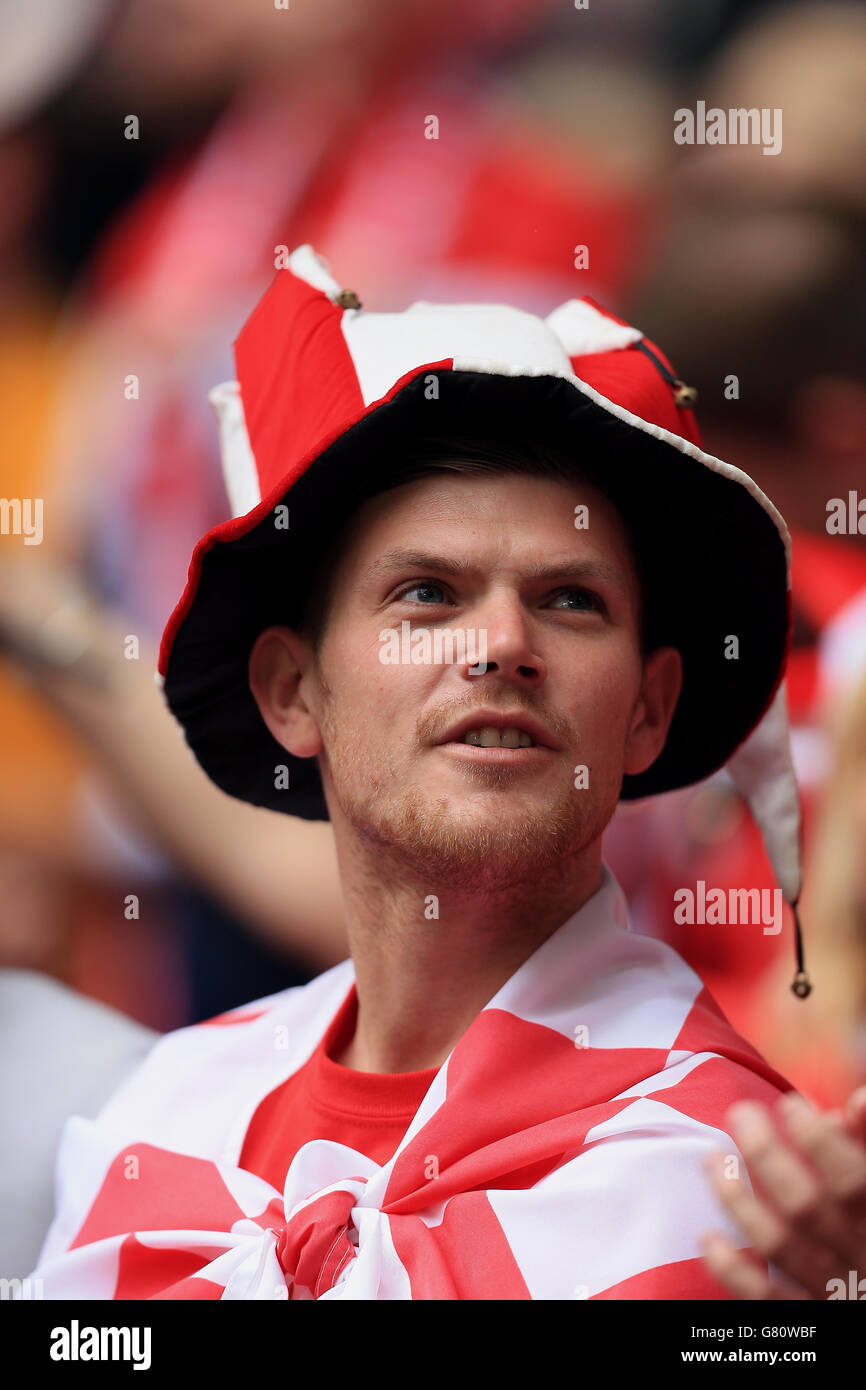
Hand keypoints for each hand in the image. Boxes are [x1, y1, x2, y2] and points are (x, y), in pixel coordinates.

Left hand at [700, 1085, 865, 1298]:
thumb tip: (859, 1101)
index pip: (853, 1181)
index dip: (820, 1142)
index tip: (788, 1103)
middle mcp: (860, 1259)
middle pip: (807, 1206)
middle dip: (768, 1154)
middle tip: (739, 1113)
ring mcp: (832, 1291)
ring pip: (779, 1245)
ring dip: (739, 1199)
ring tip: (712, 1158)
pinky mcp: (807, 1317)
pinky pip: (765, 1299)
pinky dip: (733, 1270)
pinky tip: (707, 1237)